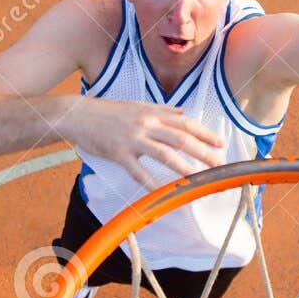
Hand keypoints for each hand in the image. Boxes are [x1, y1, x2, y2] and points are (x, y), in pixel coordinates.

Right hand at [59, 97, 226, 189]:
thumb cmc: (107, 112)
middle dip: (203, 152)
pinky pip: (138, 171)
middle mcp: (146, 124)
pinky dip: (151, 182)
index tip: (221, 144)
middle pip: (181, 139)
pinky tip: (162, 192)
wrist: (77, 115)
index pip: (185, 123)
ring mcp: (132, 138)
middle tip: (219, 164)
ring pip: (164, 154)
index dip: (205, 134)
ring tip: (199, 179)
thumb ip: (161, 109)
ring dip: (185, 167)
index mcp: (153, 113)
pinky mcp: (118, 153)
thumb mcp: (137, 105)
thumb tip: (182, 112)